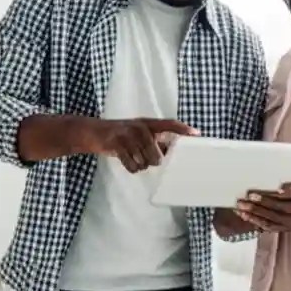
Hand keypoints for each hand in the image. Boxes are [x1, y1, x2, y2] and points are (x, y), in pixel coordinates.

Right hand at [82, 117, 196, 172]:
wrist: (94, 132)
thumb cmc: (122, 135)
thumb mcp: (139, 132)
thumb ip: (155, 139)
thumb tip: (171, 152)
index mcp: (148, 123)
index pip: (170, 124)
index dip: (183, 129)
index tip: (196, 134)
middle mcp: (141, 127)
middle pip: (157, 155)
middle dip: (152, 161)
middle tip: (143, 156)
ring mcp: (129, 135)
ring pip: (145, 162)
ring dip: (140, 164)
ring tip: (132, 156)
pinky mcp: (118, 145)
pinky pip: (132, 166)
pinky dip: (131, 167)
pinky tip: (126, 160)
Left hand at [234, 177, 290, 232]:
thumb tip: (274, 162)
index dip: (288, 192)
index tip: (276, 189)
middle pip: (283, 207)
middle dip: (264, 202)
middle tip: (247, 197)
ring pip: (275, 219)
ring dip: (257, 214)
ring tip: (241, 208)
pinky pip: (273, 227)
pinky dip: (258, 222)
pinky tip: (246, 216)